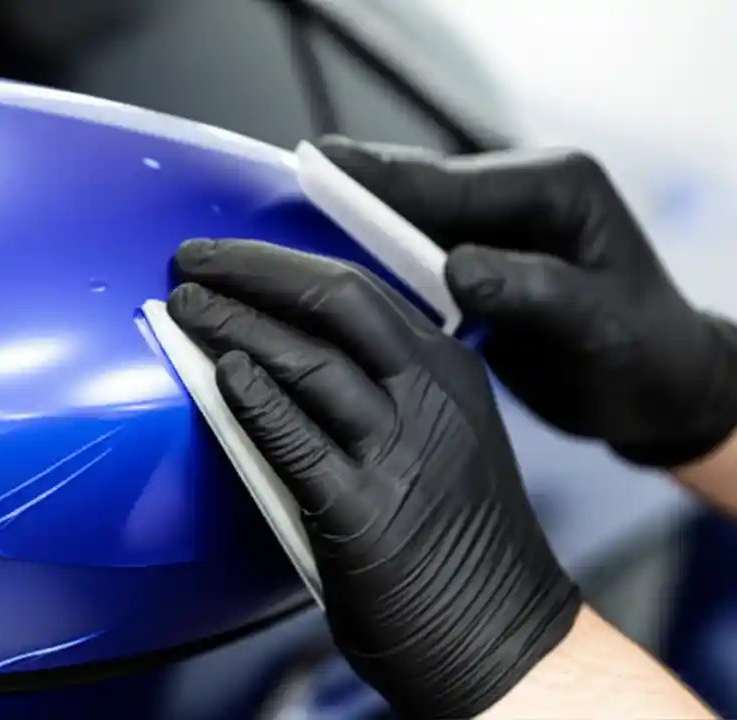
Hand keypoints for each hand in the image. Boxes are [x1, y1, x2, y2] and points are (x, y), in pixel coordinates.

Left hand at [169, 239, 580, 717]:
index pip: (356, 288)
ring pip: (312, 361)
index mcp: (446, 371)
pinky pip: (299, 441)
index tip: (226, 254)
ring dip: (236, 324)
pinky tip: (222, 375)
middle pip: (336, 301)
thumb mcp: (442, 438)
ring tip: (183, 306)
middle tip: (190, 259)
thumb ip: (381, 390)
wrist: (505, 638)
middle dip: (254, 270)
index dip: (280, 262)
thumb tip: (275, 351)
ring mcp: (402, 453)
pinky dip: (257, 402)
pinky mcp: (367, 513)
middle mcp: (430, 398)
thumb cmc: (457, 540)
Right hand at [320, 137, 736, 468]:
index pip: (449, 181)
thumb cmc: (642, 355)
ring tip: (289, 231)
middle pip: (418, 190)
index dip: (379, 178)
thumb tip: (456, 269)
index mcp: (554, 188)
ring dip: (356, 228)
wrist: (659, 387)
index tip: (319, 167)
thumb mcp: (594, 325)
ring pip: (408, 219)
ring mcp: (495, 225)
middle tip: (283, 193)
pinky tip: (330, 271)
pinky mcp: (477, 258)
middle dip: (353, 196)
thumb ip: (528, 290)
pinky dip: (375, 260)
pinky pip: (414, 252)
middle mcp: (519, 193)